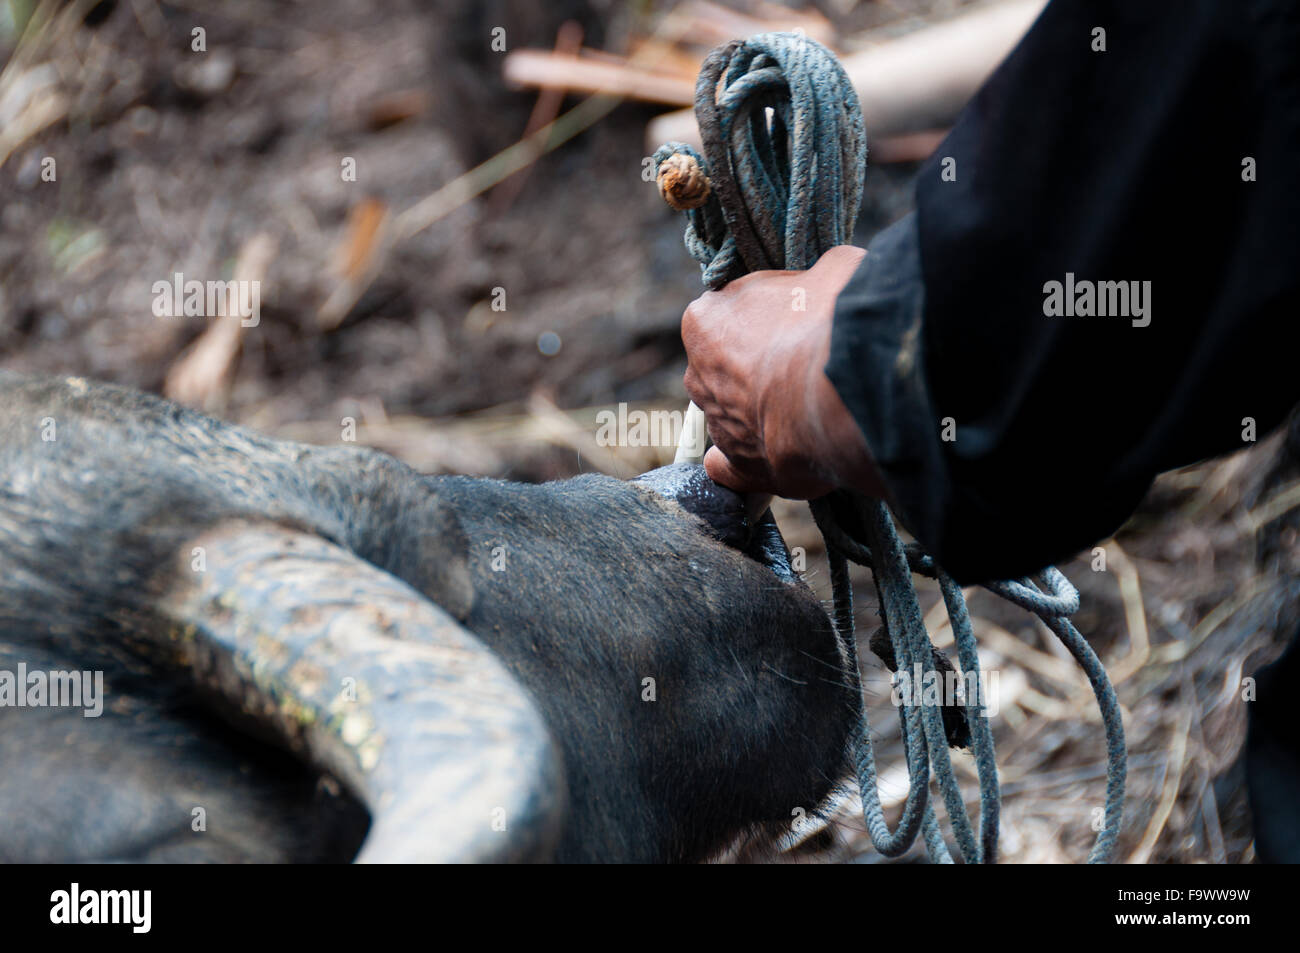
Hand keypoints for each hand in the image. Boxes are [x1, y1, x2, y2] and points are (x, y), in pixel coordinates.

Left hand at [681, 245, 885, 499]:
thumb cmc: (834, 321)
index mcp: (705, 319)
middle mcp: (698, 373)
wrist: (844, 391)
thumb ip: (814, 280)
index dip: (767, 318)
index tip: (798, 322)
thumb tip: (828, 283)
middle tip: (808, 366)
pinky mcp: (740, 466)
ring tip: (811, 409)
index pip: (729, 313)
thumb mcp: (832, 271)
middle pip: (727, 366)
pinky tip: (765, 459)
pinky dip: (741, 464)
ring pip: (735, 413)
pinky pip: (727, 466)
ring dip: (764, 411)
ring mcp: (717, 423)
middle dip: (761, 366)